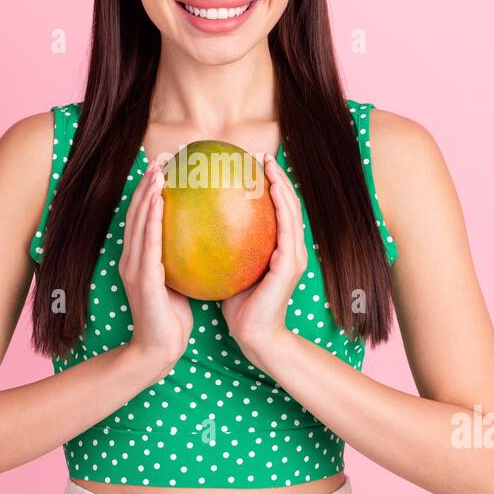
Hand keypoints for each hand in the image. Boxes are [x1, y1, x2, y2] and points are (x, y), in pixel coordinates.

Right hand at [118, 161, 193, 373]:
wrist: (158, 351)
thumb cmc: (172, 320)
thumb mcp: (180, 284)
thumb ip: (184, 262)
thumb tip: (208, 241)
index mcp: (140, 260)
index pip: (144, 219)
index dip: (150, 192)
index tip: (166, 168)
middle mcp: (132, 259)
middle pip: (137, 214)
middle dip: (146, 184)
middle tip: (162, 158)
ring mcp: (134, 268)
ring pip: (139, 223)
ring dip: (146, 194)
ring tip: (158, 170)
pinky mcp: (142, 279)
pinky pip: (148, 243)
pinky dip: (151, 219)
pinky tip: (159, 201)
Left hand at [221, 152, 307, 359]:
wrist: (253, 337)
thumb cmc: (238, 308)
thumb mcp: (231, 271)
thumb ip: (226, 248)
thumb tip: (200, 224)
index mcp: (279, 251)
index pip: (276, 212)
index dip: (268, 187)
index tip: (249, 166)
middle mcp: (291, 250)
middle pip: (288, 206)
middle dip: (278, 178)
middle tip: (260, 156)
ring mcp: (293, 257)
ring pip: (292, 212)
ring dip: (282, 186)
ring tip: (268, 165)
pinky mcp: (288, 265)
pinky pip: (285, 230)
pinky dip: (279, 207)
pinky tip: (266, 190)